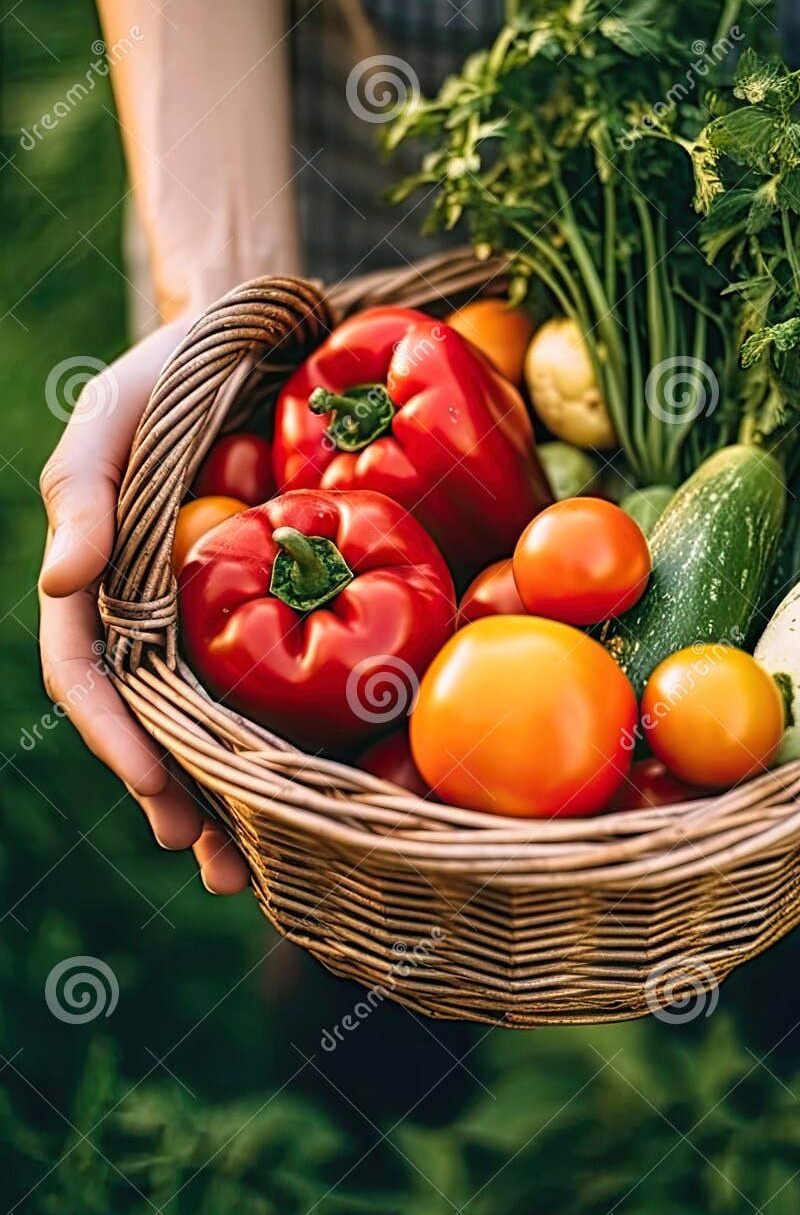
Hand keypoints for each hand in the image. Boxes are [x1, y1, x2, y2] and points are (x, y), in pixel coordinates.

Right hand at [38, 322, 249, 894]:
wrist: (257, 342)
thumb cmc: (172, 372)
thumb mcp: (114, 415)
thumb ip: (82, 492)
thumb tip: (59, 582)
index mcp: (102, 583)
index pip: (94, 678)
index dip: (118, 738)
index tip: (157, 790)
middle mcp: (153, 614)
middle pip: (157, 725)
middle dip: (183, 801)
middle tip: (221, 870)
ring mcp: (213, 619)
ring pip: (218, 723)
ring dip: (236, 801)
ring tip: (262, 872)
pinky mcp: (278, 607)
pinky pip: (283, 682)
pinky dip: (295, 742)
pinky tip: (326, 794)